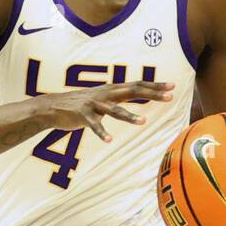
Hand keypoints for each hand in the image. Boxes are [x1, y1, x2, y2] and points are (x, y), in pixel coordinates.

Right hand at [34, 79, 175, 141]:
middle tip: (170, 97)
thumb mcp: (103, 98)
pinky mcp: (82, 115)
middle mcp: (105, 94)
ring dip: (129, 116)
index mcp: (112, 90)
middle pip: (132, 92)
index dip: (154, 86)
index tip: (172, 87)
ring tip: (143, 122)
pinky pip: (94, 125)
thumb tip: (134, 94)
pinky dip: (102, 133)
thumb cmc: (82, 104)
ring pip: (115, 110)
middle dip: (152, 94)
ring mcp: (94, 104)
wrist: (53, 107)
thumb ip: (118, 97)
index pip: (137, 85)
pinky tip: (109, 140)